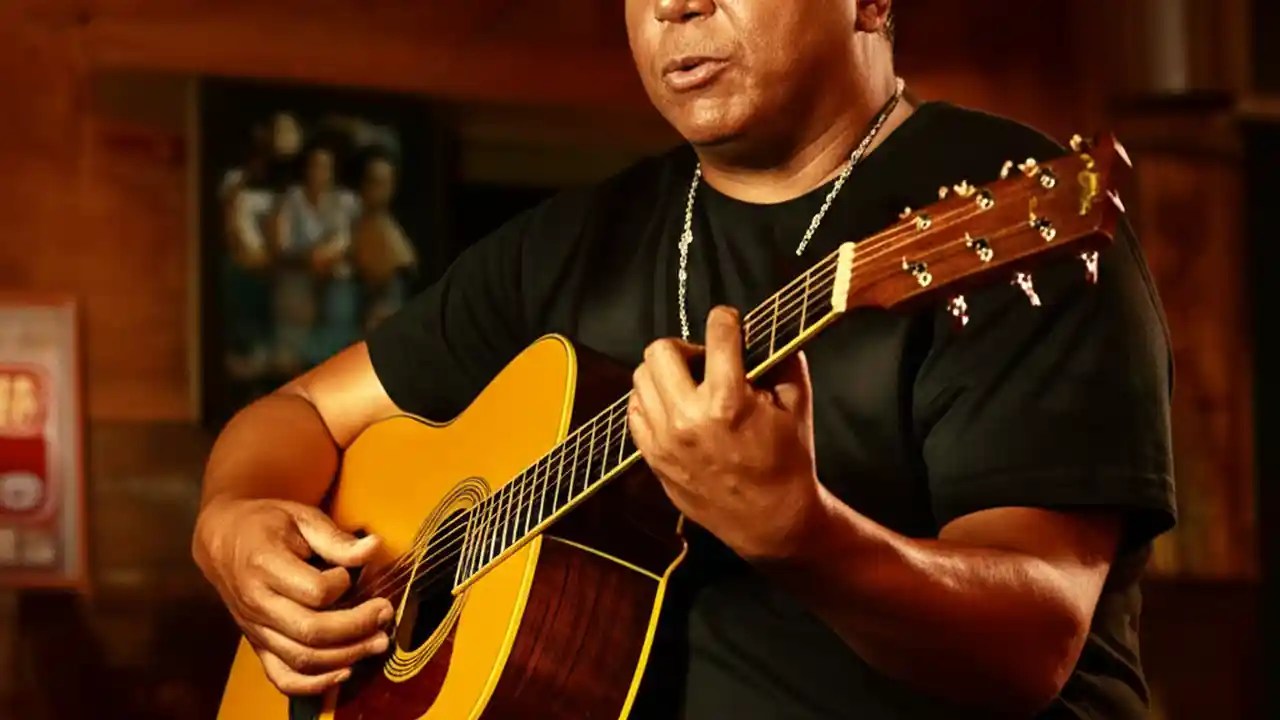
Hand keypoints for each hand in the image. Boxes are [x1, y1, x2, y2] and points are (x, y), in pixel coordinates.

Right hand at [192, 498, 393, 694]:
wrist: (224, 540)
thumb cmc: (267, 524)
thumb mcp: (301, 517)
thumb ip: (336, 538)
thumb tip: (374, 548)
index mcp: (265, 565)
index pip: (315, 591)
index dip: (343, 584)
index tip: (352, 572)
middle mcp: (257, 603)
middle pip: (311, 631)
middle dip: (357, 628)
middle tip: (385, 614)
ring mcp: (255, 629)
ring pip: (302, 659)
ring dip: (346, 656)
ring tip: (378, 642)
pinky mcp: (258, 645)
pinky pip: (283, 677)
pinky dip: (314, 684)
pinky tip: (344, 672)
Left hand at [628, 306, 824, 561]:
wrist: (770, 520)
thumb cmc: (788, 462)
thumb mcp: (797, 405)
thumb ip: (782, 361)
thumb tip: (765, 332)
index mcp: (728, 401)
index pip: (716, 334)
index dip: (726, 319)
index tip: (730, 322)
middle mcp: (688, 417)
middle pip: (660, 351)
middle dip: (684, 347)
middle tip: (704, 361)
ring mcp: (664, 439)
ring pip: (640, 378)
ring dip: (665, 373)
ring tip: (689, 385)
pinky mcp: (652, 457)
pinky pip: (634, 411)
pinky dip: (651, 401)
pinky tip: (674, 407)